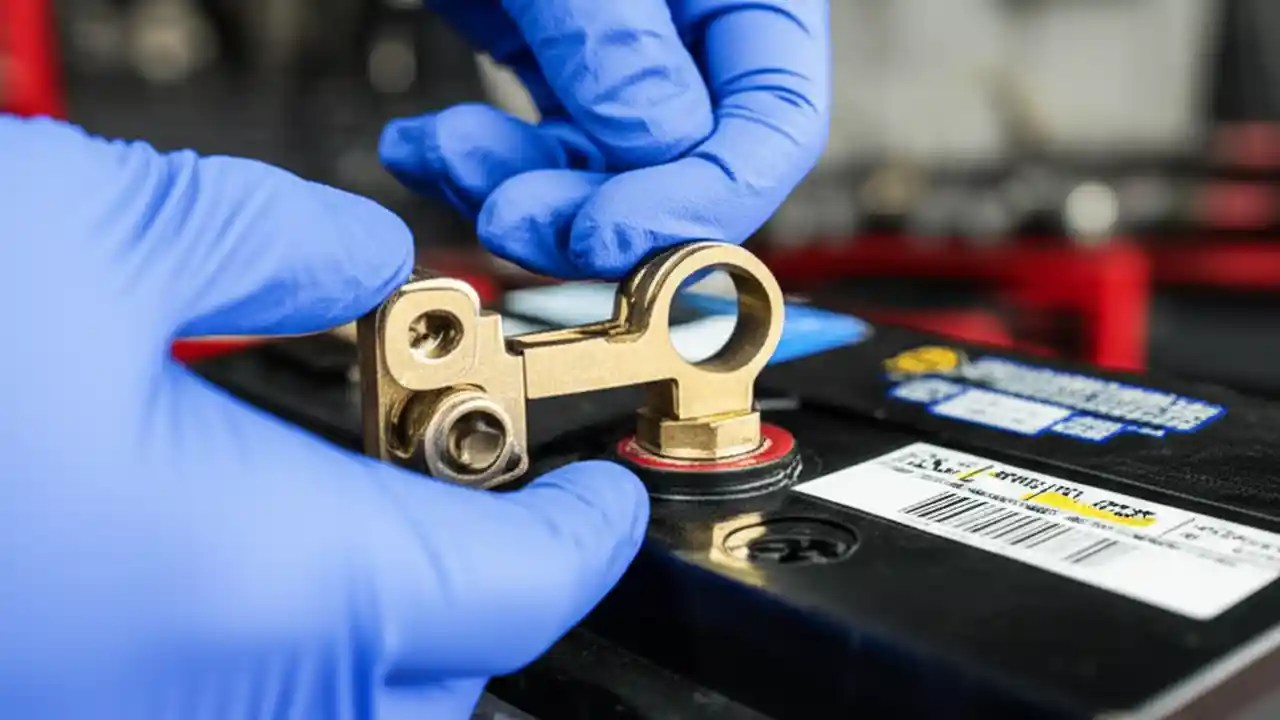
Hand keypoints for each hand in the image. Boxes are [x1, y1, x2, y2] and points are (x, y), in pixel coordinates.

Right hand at [0, 115, 647, 717]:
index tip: (602, 496)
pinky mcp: (57, 705)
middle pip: (439, 674)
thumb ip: (264, 238)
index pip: (513, 589)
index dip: (584, 535)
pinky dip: (293, 641)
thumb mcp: (81, 233)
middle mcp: (202, 692)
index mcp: (253, 573)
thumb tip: (353, 255)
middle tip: (485, 483)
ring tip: (368, 507)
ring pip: (345, 704)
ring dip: (395, 622)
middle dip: (495, 585)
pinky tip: (242, 552)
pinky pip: (238, 699)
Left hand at [380, 0, 829, 278]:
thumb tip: (655, 152)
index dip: (693, 205)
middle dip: (587, 213)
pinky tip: (425, 144)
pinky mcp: (551, 65)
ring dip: (513, 191)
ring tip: (443, 151)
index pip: (772, 133)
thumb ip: (621, 41)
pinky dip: (474, 160)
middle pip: (678, 175)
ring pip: (592, 176)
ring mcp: (621, 59)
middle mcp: (697, 40)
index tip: (605, 235)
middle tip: (513, 217)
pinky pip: (531, 144)